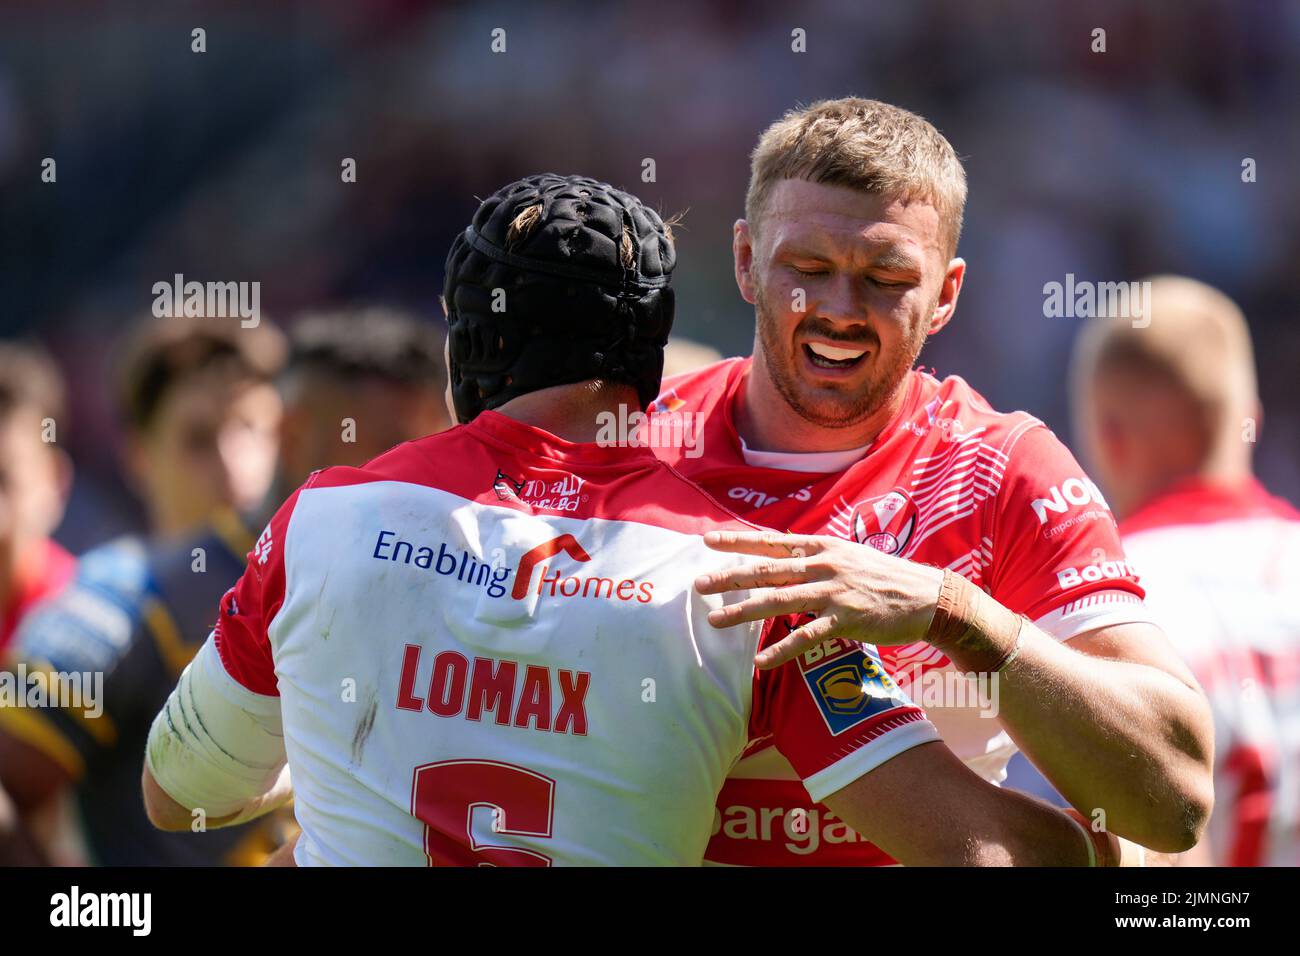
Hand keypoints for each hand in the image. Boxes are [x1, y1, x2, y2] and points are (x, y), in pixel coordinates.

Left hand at [693, 530, 945, 668]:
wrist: (928, 596)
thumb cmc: (884, 577)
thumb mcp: (848, 555)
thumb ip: (815, 557)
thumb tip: (786, 555)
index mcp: (822, 547)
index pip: (771, 542)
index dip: (738, 541)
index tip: (708, 541)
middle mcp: (823, 565)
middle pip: (767, 571)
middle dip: (729, 578)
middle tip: (698, 585)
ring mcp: (834, 592)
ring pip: (779, 602)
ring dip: (744, 613)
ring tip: (715, 622)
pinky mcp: (846, 620)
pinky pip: (807, 636)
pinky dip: (782, 649)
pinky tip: (761, 661)